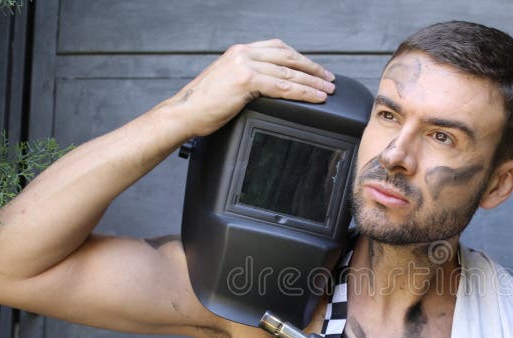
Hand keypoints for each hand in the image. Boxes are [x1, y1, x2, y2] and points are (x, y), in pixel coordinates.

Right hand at [164, 39, 335, 136]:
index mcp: (240, 52)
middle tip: (329, 79)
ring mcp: (244, 64)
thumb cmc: (203, 105)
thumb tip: (269, 88)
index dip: (300, 58)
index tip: (315, 68)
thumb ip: (248, 79)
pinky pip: (284, 86)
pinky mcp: (246, 80)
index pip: (278, 48)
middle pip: (288, 56)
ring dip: (313, 81)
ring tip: (328, 90)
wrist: (183, 113)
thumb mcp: (228, 84)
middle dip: (312, 68)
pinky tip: (316, 97)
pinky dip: (304, 92)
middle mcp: (243, 53)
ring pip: (289, 72)